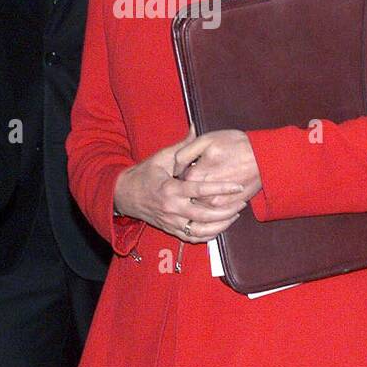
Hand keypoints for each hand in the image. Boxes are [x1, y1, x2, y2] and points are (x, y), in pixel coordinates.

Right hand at [114, 131, 247, 242]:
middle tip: (242, 203)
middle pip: (205, 216)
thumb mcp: (161, 157)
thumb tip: (195, 127)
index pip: (200, 190)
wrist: (124, 195)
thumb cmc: (144, 174)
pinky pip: (193, 238)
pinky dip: (209, 235)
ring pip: (201, 231)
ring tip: (234, 216)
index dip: (221, 188)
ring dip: (221, 226)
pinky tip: (220, 226)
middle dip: (227, 211)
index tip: (238, 186)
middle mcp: (172, 208)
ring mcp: (171, 222)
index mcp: (170, 189)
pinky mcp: (170, 230)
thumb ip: (182, 146)